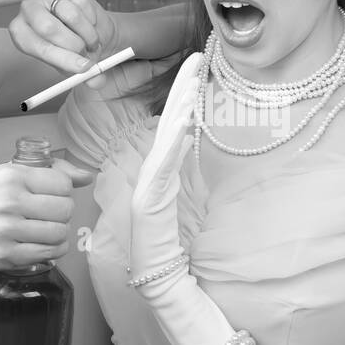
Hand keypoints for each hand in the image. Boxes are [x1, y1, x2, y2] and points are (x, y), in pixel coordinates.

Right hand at [0, 158, 92, 284]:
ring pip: (61, 233)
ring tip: (45, 231)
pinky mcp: (8, 254)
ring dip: (58, 234)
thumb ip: (53, 172)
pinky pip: (51, 252)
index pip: (63, 184)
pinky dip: (54, 250)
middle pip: (65, 209)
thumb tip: (87, 177)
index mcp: (11, 176)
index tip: (50, 197)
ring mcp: (7, 229)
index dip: (62, 192)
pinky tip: (43, 244)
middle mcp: (8, 201)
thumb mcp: (12, 176)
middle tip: (48, 216)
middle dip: (62, 214)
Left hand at [9, 0, 121, 87]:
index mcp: (22, 35)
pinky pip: (82, 0)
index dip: (62, 58)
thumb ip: (86, 77)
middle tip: (90, 54)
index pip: (36, 46)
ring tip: (91, 41)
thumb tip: (95, 81)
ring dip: (88, 33)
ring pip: (71, 15)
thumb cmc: (74, 50)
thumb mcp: (76, 68)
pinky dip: (92, 17)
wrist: (88, 30)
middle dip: (74, 45)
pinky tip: (90, 23)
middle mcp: (28, 11)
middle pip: (48, 27)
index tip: (84, 68)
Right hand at [128, 52, 203, 295]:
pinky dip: (172, 141)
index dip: (181, 98)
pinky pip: (163, 165)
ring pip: (165, 140)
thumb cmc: (174, 252)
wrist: (159, 286)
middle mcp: (152, 177)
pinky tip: (184, 120)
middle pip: (167, 125)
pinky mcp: (148, 203)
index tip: (195, 71)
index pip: (172, 128)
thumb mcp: (182, 203)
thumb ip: (180, 173)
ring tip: (192, 80)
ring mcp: (148, 189)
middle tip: (196, 59)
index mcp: (161, 174)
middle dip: (181, 91)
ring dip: (179, 108)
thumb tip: (188, 142)